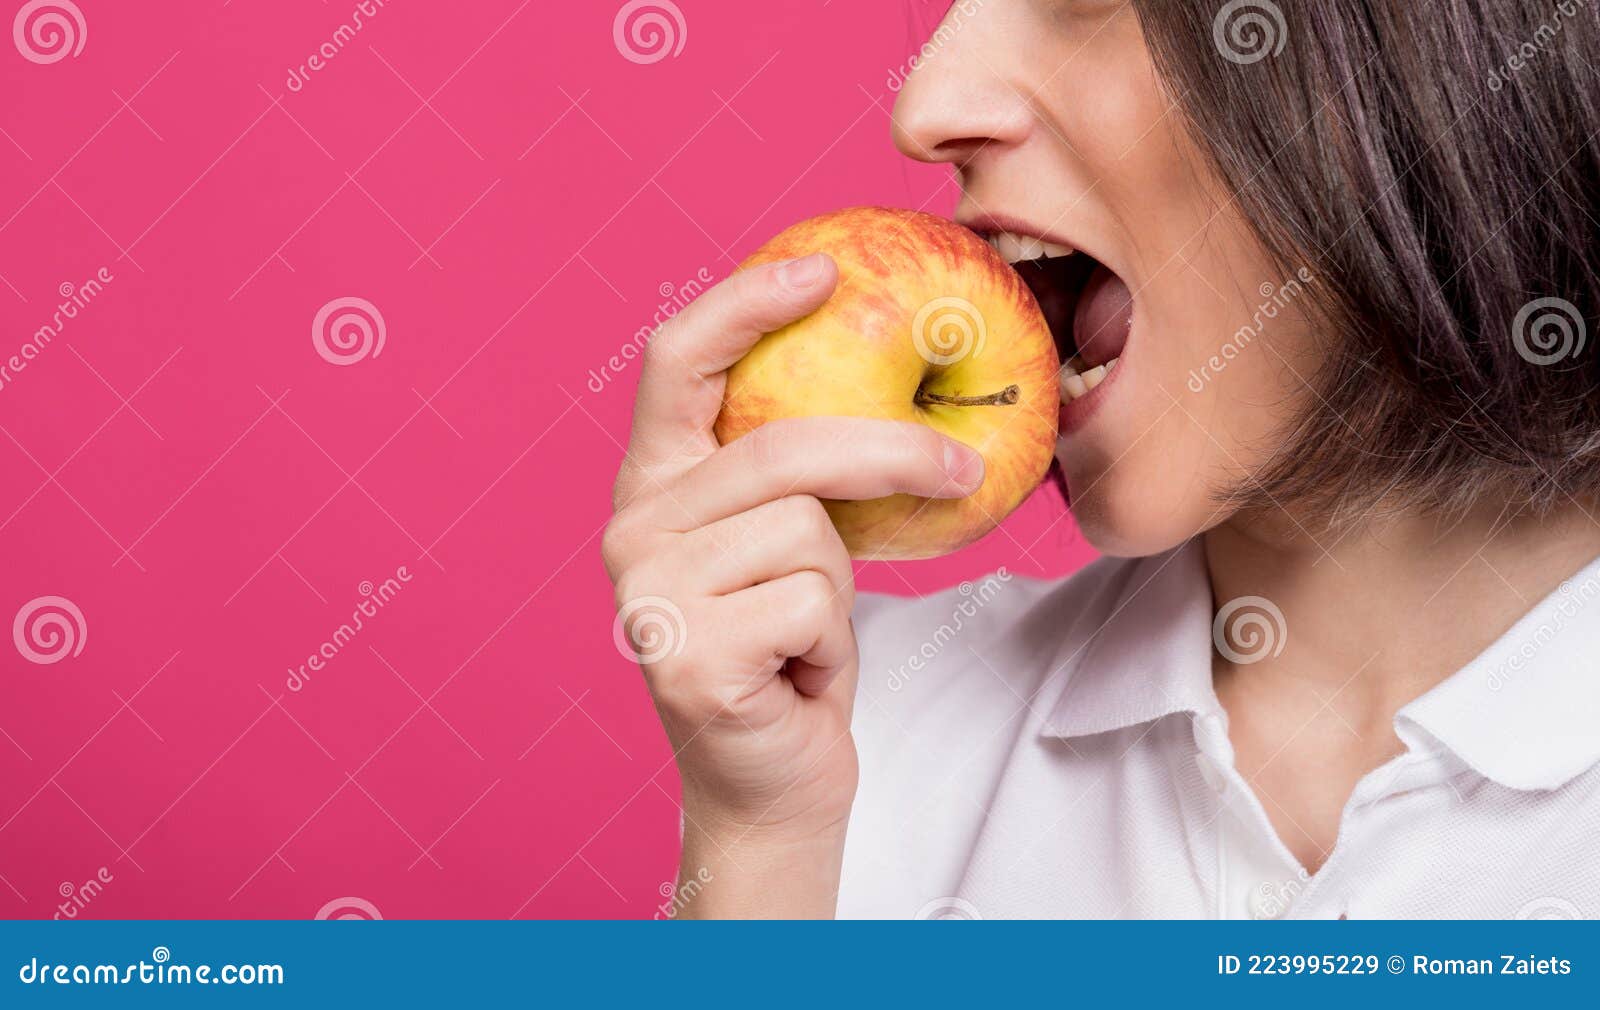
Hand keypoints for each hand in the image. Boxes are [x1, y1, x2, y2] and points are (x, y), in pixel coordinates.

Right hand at [603, 253, 984, 915]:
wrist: (770, 787)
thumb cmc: (789, 653)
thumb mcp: (791, 543)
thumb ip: (796, 469)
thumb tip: (896, 372)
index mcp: (653, 489)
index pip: (676, 364)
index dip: (744, 304)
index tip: (823, 270)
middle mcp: (632, 531)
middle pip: (779, 448)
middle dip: (891, 451)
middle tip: (964, 463)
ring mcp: (650, 596)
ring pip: (808, 531)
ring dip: (842, 589)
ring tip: (807, 633)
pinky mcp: (687, 656)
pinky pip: (815, 602)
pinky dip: (834, 643)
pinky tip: (797, 675)